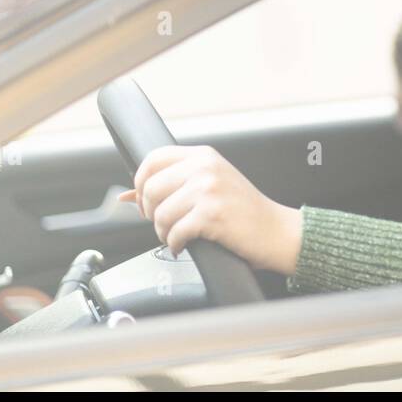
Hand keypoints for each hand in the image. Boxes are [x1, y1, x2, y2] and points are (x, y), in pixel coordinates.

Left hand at [117, 145, 301, 274]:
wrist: (276, 231)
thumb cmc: (244, 211)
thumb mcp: (210, 186)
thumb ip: (172, 185)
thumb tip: (126, 196)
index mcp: (203, 156)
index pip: (152, 159)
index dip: (141, 183)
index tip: (147, 201)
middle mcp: (205, 168)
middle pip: (151, 188)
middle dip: (151, 213)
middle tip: (164, 224)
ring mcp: (209, 190)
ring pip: (160, 214)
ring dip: (163, 232)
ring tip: (178, 236)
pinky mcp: (211, 214)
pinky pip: (174, 232)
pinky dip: (175, 244)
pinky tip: (185, 245)